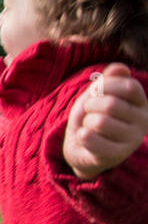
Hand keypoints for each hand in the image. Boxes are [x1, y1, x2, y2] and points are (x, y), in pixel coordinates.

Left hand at [62, 63, 147, 179]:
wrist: (81, 145)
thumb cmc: (92, 114)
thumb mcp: (98, 93)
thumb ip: (109, 79)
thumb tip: (120, 68)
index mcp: (141, 104)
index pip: (130, 87)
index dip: (106, 85)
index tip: (96, 90)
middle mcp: (143, 122)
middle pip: (112, 104)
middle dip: (91, 104)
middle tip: (89, 111)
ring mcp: (132, 141)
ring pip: (100, 122)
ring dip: (86, 122)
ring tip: (89, 126)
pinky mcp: (116, 156)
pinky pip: (89, 138)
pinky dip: (81, 135)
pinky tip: (87, 138)